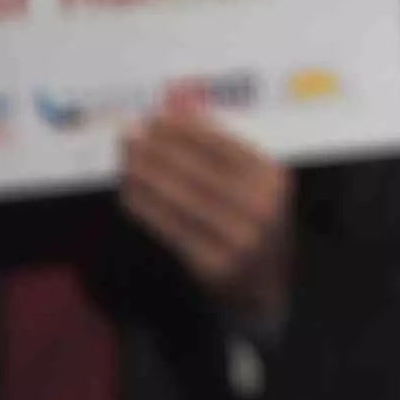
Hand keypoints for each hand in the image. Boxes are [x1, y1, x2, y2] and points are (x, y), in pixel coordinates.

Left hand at [119, 106, 295, 325]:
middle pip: (199, 170)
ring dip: (148, 176)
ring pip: (183, 199)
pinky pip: (172, 230)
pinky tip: (129, 194)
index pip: (224, 146)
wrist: (263, 287)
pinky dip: (147, 210)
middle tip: (131, 135)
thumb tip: (177, 111)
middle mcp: (261, 207)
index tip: (156, 119)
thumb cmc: (251, 224)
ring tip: (126, 160)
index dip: (187, 130)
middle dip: (160, 150)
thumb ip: (219, 152)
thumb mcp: (252, 186)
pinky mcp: (214, 265)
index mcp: (274, 179)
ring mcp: (239, 239)